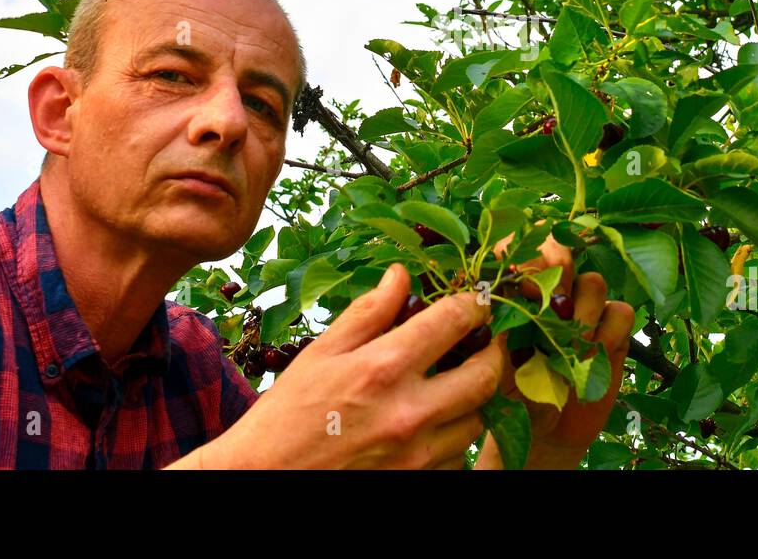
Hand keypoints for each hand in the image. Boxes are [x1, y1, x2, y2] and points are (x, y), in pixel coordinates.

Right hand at [174, 263, 503, 468]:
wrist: (264, 477)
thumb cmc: (287, 414)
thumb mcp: (322, 352)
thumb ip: (369, 311)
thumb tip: (402, 275)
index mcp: (383, 368)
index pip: (453, 321)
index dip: (473, 304)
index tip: (477, 299)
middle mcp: (409, 412)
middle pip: (485, 376)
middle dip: (493, 352)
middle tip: (486, 341)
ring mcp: (417, 454)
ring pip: (477, 420)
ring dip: (473, 398)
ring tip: (456, 383)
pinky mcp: (418, 481)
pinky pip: (459, 456)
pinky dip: (454, 436)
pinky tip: (434, 422)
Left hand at [476, 234, 635, 468]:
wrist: (546, 430)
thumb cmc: (510, 394)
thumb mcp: (493, 361)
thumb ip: (499, 327)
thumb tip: (502, 296)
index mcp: (515, 287)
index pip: (519, 243)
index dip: (526, 257)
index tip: (523, 288)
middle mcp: (551, 287)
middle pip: (562, 246)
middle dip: (558, 273)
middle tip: (550, 312)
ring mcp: (584, 305)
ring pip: (594, 283)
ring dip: (581, 318)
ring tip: (566, 355)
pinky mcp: (612, 328)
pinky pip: (620, 312)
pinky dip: (607, 336)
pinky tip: (590, 364)